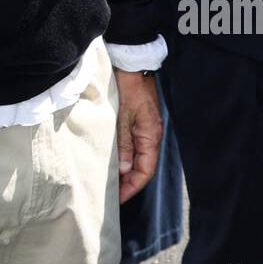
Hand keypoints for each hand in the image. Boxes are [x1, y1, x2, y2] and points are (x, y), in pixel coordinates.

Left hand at [113, 69, 161, 203]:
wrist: (131, 64)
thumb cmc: (128, 88)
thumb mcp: (122, 117)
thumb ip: (124, 143)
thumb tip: (125, 170)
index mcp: (151, 136)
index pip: (145, 170)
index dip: (132, 187)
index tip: (118, 199)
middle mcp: (152, 135)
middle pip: (143, 167)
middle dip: (129, 183)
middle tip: (111, 195)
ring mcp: (146, 129)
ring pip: (138, 158)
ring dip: (126, 171)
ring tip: (110, 182)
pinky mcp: (139, 122)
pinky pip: (135, 146)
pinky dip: (125, 157)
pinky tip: (113, 161)